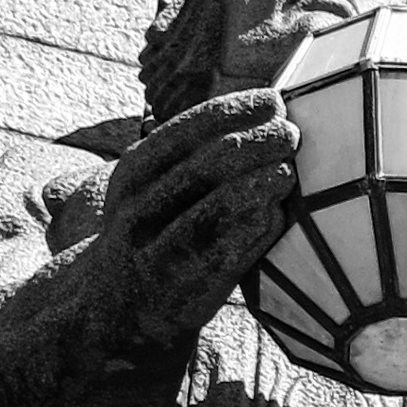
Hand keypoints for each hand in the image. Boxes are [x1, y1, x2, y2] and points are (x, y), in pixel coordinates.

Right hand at [85, 87, 298, 354]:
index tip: (274, 99)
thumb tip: (267, 111)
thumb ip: (196, 157)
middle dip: (251, 144)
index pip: (185, 131)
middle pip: (200, 168)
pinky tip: (277, 216)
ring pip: (209, 214)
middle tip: (290, 133)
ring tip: (287, 171)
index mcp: (134, 172)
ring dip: (254, 188)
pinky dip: (251, 235)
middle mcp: (137, 210)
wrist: (115, 307)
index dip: (233, 111)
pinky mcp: (178, 293)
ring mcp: (154, 253)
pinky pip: (219, 260)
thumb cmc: (157, 230)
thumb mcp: (155, 186)